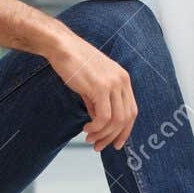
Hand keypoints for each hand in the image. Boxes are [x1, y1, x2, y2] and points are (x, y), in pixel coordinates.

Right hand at [46, 31, 137, 150]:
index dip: (125, 131)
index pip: (131, 111)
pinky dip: (96, 128)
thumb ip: (98, 104)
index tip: (116, 144)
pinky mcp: (101, 87)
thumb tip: (99, 124)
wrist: (62, 46)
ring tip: (90, 139)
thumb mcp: (91, 85)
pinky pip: (104, 117)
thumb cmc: (73, 63)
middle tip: (99, 146)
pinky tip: (86, 129)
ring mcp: (113, 83)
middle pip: (127, 118)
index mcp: (123, 79)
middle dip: (113, 137)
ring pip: (116, 120)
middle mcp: (122, 81)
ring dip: (103, 135)